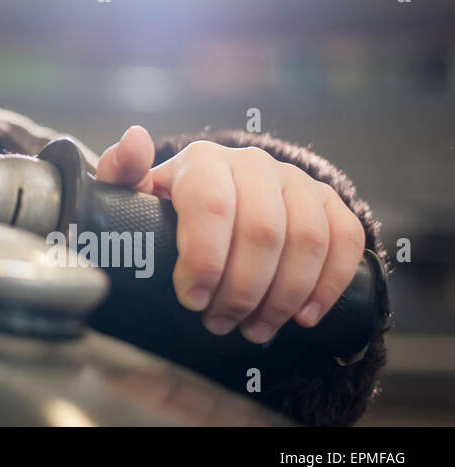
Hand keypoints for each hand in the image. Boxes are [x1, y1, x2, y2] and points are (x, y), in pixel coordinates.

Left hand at [95, 126, 366, 343]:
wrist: (209, 200)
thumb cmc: (165, 206)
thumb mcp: (132, 192)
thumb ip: (120, 171)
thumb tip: (136, 138)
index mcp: (203, 161)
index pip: (212, 206)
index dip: (204, 260)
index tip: (191, 300)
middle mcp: (253, 163)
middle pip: (262, 231)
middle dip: (242, 289)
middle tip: (220, 323)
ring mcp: (295, 181)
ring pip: (307, 240)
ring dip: (284, 296)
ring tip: (255, 328)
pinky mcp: (328, 202)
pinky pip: (345, 239)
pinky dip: (329, 283)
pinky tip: (304, 316)